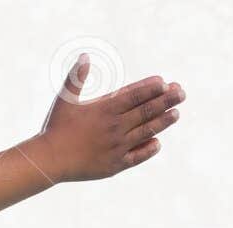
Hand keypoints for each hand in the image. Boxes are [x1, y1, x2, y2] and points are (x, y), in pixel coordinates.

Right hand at [39, 58, 183, 181]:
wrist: (50, 160)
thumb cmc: (56, 127)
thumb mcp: (65, 98)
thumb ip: (77, 77)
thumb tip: (85, 56)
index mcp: (105, 109)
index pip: (134, 95)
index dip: (150, 88)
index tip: (164, 82)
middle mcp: (115, 127)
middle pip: (146, 111)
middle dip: (166, 100)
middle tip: (182, 93)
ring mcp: (117, 147)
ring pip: (146, 132)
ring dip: (163, 122)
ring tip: (176, 114)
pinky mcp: (114, 165)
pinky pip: (137, 157)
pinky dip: (148, 149)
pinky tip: (158, 143)